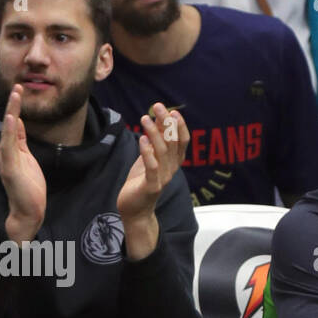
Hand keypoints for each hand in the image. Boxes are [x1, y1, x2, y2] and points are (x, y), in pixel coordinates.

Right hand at [0, 86, 45, 241]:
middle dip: (13, 105)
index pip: (14, 125)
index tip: (19, 91)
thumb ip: (21, 142)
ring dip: (12, 113)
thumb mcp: (27, 158)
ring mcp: (7, 159)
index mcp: (10, 150)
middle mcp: (5, 152)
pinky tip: (14, 119)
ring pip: (9, 131)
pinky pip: (10, 146)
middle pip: (10, 124)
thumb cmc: (29, 186)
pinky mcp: (11, 167)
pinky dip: (11, 132)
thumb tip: (19, 123)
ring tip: (16, 95)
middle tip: (18, 86)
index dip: (16, 108)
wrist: (28, 210)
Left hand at [117, 103, 188, 226]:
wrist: (135, 210)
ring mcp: (163, 178)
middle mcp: (172, 169)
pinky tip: (142, 139)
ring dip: (154, 133)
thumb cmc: (142, 182)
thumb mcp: (149, 158)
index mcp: (174, 162)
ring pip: (162, 152)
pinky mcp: (151, 186)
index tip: (173, 111)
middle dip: (167, 123)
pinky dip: (147, 152)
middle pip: (173, 143)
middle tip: (159, 107)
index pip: (182, 141)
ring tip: (145, 118)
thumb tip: (158, 119)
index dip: (179, 126)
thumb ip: (155, 141)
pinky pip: (151, 167)